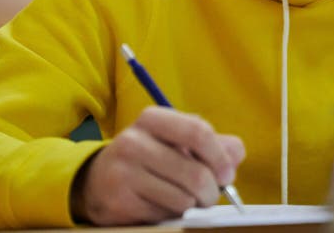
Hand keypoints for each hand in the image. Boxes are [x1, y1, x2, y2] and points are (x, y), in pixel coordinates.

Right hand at [70, 106, 245, 225]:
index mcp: (152, 119)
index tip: (228, 174)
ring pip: (183, 197)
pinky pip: (165, 214)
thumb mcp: (175, 141)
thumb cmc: (148, 158)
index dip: (220, 157)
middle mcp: (134, 141)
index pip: (198, 131)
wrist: (97, 180)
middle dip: (212, 191)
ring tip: (184, 199)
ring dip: (192, 205)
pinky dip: (172, 214)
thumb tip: (236, 153)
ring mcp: (124, 172)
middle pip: (195, 172)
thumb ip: (210, 143)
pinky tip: (162, 205)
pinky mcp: (119, 201)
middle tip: (210, 196)